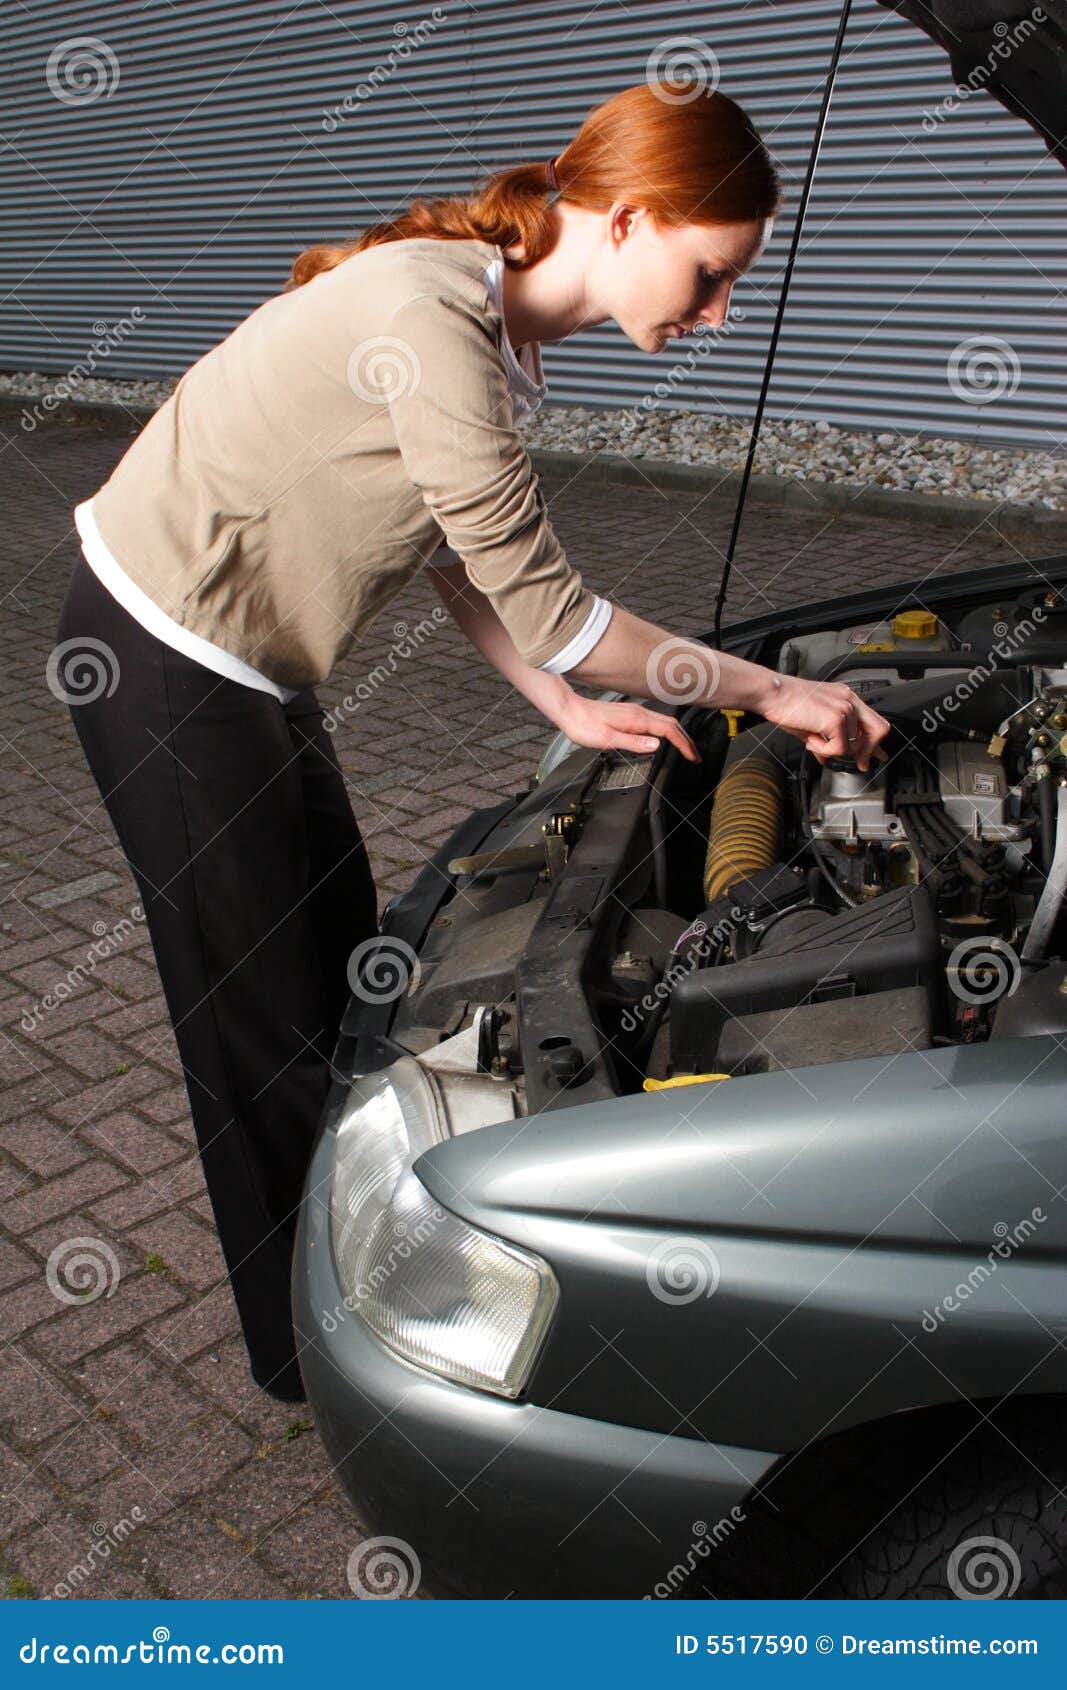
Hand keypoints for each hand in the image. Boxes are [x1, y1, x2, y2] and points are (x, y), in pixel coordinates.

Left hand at [553, 690, 699, 761]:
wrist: (570, 711)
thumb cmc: (584, 725)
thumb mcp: (608, 739)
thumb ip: (633, 742)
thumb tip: (656, 745)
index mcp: (637, 720)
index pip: (669, 731)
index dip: (683, 744)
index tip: (692, 756)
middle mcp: (639, 713)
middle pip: (671, 725)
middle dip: (686, 740)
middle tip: (695, 755)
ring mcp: (634, 712)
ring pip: (664, 722)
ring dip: (678, 735)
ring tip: (685, 748)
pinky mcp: (629, 714)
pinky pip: (655, 721)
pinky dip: (666, 730)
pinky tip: (664, 738)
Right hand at [757, 674, 890, 771]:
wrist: (773, 693)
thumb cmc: (786, 703)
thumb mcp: (810, 724)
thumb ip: (824, 739)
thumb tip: (826, 756)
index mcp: (844, 697)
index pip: (871, 720)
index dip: (874, 741)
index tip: (875, 755)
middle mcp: (849, 700)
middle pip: (879, 729)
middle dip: (870, 750)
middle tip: (861, 763)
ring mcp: (845, 709)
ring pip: (854, 745)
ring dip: (832, 750)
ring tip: (813, 741)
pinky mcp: (836, 719)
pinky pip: (839, 748)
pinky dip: (824, 750)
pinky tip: (811, 741)